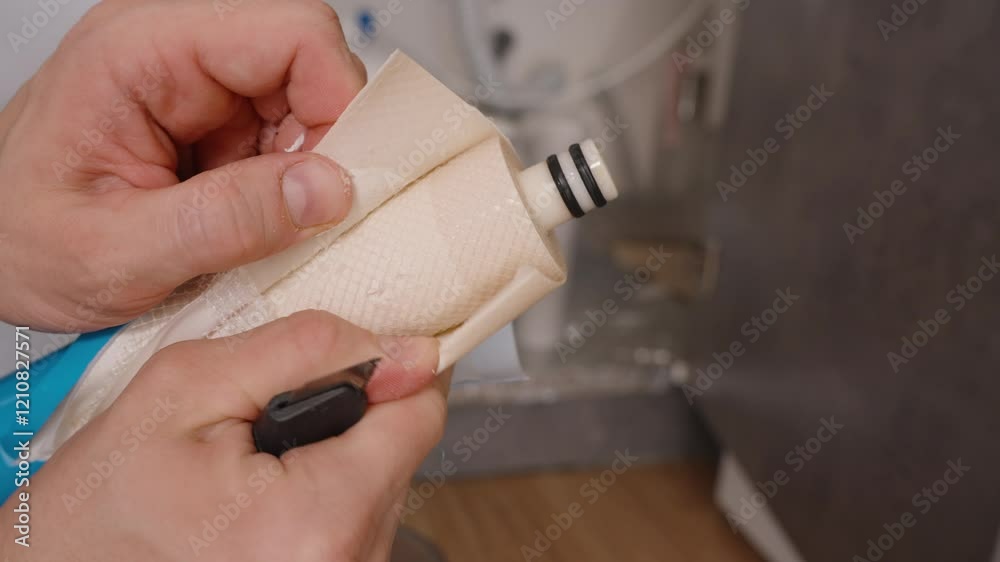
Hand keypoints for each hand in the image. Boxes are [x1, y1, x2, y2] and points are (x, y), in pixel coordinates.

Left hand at [0, 0, 366, 331]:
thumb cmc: (18, 242)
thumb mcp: (114, 253)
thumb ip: (224, 223)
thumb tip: (327, 190)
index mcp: (141, 51)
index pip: (291, 31)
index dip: (336, 100)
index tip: (339, 178)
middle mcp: (174, 52)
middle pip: (308, 63)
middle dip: (324, 143)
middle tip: (300, 212)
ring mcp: (197, 85)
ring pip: (306, 103)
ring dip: (304, 171)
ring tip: (258, 226)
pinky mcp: (213, 120)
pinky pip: (286, 137)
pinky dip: (287, 188)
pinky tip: (250, 223)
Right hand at [1, 310, 446, 560]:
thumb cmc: (103, 503)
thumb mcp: (189, 387)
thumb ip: (306, 350)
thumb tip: (402, 345)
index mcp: (317, 517)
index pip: (422, 414)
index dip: (396, 369)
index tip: (361, 354)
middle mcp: (345, 560)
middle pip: (404, 450)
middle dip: (355, 412)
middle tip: (274, 414)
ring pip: (385, 483)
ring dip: (339, 454)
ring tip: (260, 458)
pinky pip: (361, 518)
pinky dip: (326, 492)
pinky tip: (268, 489)